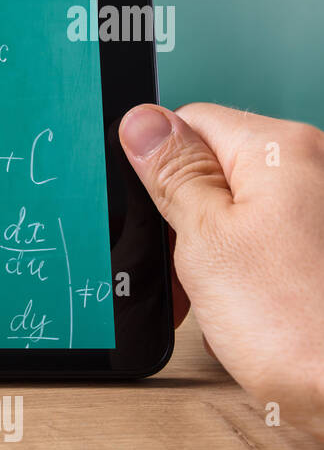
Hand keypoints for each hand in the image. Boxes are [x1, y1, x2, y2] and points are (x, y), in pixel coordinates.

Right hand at [119, 102, 323, 437]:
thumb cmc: (302, 326)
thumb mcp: (206, 239)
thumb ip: (172, 174)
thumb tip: (143, 124)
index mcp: (285, 150)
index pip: (191, 122)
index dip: (154, 169)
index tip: (150, 213)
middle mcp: (318, 169)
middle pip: (218, 170)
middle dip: (184, 220)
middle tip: (181, 269)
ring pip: (239, 214)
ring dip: (212, 254)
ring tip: (217, 302)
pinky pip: (269, 247)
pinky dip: (247, 275)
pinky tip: (246, 314)